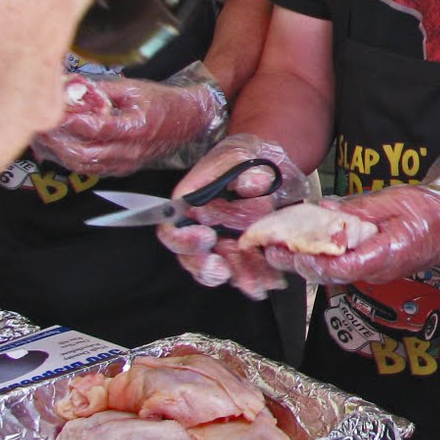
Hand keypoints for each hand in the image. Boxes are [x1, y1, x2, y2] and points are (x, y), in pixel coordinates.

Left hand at [32, 64, 227, 176]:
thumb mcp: (134, 88)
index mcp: (137, 127)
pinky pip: (89, 169)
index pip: (96, 128)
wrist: (189, 122)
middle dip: (56, 141)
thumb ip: (100, 90)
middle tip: (37, 124)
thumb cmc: (163, 102)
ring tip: (41, 136)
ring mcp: (126, 163)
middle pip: (84, 153)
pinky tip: (56, 147)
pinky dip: (69, 159)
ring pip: (83, 165)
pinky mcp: (122, 169)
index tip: (50, 110)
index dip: (70, 121)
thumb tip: (69, 87)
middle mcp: (132, 151)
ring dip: (58, 153)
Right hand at [156, 135, 309, 299]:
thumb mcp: (245, 156)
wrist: (267, 163)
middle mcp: (198, 227)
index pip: (171, 228)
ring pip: (216, 268)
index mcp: (188, 204)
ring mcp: (218, 241)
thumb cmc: (245, 157)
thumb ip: (246, 171)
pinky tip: (268, 281)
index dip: (182, 238)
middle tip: (223, 270)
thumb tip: (254, 184)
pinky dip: (253, 277)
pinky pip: (241, 269)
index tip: (206, 238)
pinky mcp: (239, 250)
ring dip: (233, 277)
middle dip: (205, 267)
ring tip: (251, 283)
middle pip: (189, 256)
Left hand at [257, 184, 439, 285]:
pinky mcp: (374, 267)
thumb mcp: (392, 202)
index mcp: (382, 256)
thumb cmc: (431, 214)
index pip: (338, 267)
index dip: (308, 261)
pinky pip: (342, 265)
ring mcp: (375, 272)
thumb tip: (323, 211)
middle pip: (328, 274)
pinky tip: (306, 244)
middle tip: (268, 248)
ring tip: (278, 246)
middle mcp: (376, 271)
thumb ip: (356, 211)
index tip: (284, 250)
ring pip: (332, 271)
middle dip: (296, 262)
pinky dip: (322, 256)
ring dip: (305, 260)